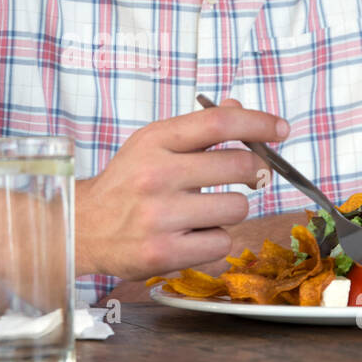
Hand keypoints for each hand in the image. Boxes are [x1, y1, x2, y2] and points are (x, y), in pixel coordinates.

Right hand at [77, 96, 288, 281]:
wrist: (80, 227)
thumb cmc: (125, 184)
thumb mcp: (152, 146)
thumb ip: (196, 130)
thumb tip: (238, 108)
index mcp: (155, 141)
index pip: (219, 122)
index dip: (258, 123)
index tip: (280, 129)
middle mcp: (156, 175)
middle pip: (240, 165)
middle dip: (253, 172)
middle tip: (246, 178)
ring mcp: (159, 216)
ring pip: (237, 207)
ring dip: (230, 210)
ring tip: (203, 212)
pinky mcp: (163, 253)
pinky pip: (221, 242)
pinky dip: (214, 239)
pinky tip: (191, 235)